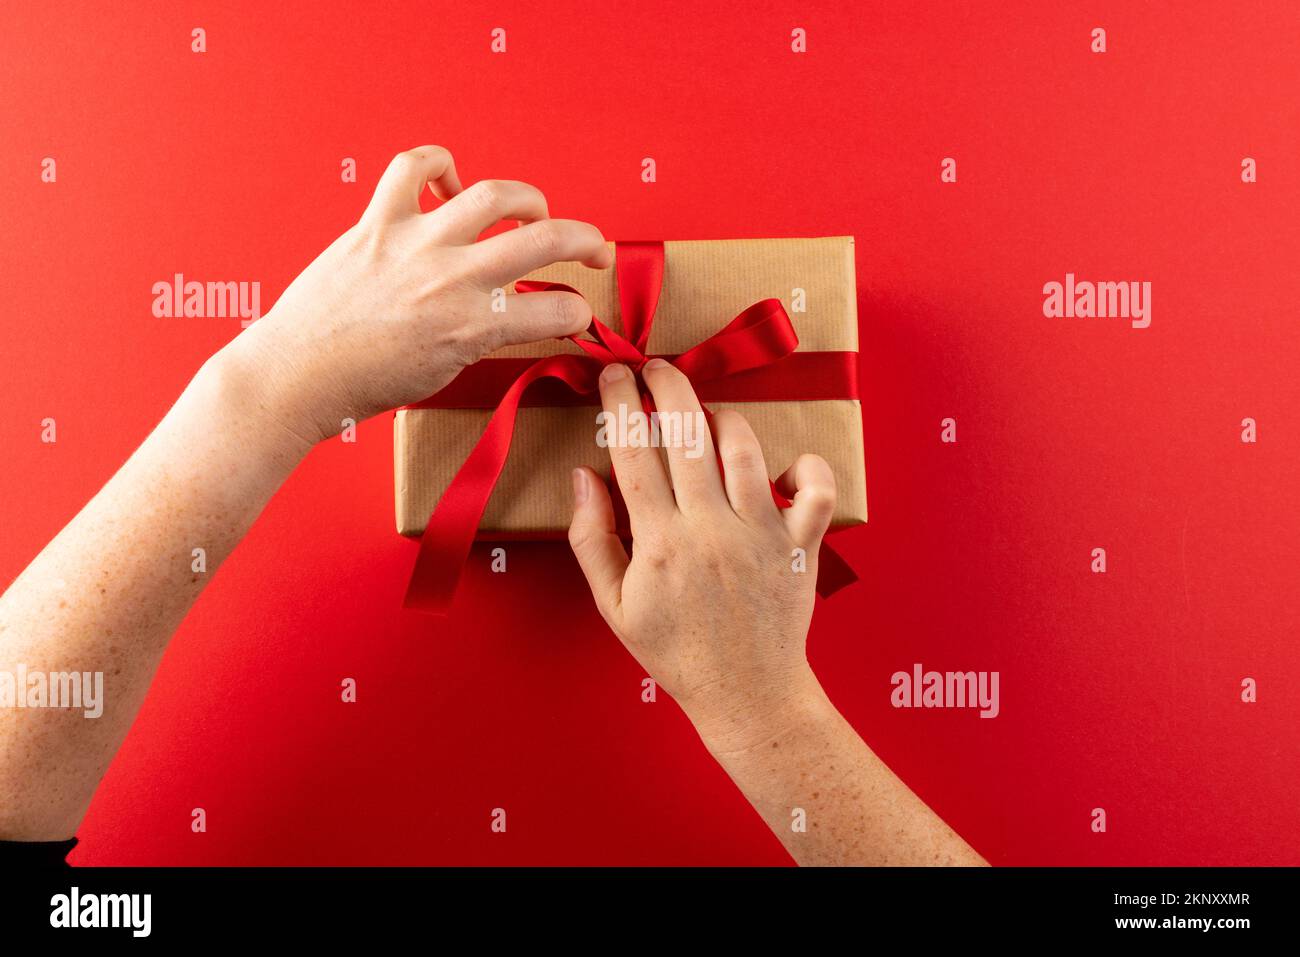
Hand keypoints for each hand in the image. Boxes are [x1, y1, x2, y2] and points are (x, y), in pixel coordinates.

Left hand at [221, 145, 611, 445]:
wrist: (299, 375)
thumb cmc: (366, 383)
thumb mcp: (445, 371)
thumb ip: (484, 334)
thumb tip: (511, 312)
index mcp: (472, 326)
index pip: (558, 312)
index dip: (580, 314)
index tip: (577, 315)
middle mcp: (451, 278)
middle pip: (546, 239)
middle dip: (587, 242)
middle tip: (594, 250)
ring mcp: (414, 243)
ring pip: (494, 195)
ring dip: (527, 199)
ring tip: (532, 212)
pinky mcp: (378, 222)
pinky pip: (414, 167)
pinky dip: (439, 165)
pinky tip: (449, 185)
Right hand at [567, 358, 837, 749]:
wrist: (747, 694)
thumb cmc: (675, 651)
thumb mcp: (614, 606)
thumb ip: (593, 538)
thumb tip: (584, 475)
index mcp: (660, 543)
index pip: (633, 454)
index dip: (621, 405)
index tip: (614, 374)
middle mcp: (711, 529)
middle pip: (687, 435)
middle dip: (668, 387)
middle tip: (655, 365)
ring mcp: (761, 534)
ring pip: (744, 449)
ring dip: (723, 419)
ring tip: (706, 415)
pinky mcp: (801, 545)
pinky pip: (815, 490)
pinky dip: (807, 467)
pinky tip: (788, 465)